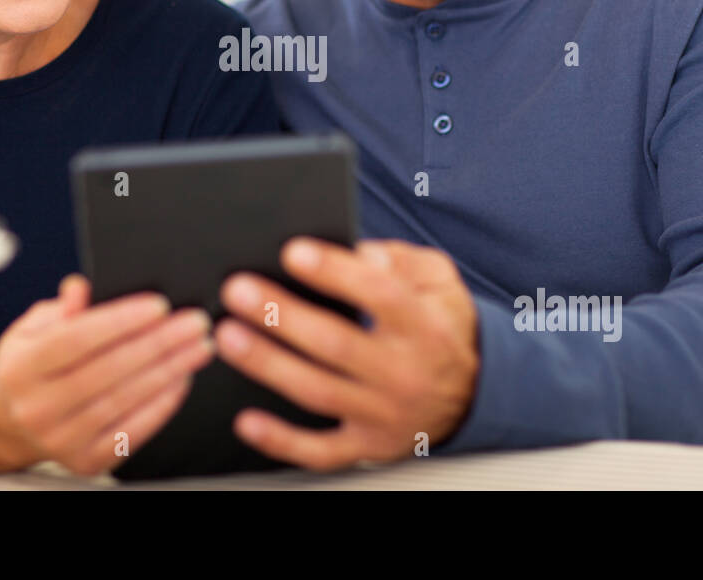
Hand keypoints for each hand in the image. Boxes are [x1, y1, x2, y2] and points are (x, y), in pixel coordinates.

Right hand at [0, 273, 212, 476]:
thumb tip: (83, 289)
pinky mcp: (87, 461)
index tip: (161, 305)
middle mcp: (36, 408)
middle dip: (158, 343)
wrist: (17, 421)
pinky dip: (162, 405)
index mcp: (21, 368)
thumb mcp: (36, 326)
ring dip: (169, 371)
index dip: (121, 321)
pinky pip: (132, 431)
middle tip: (196, 323)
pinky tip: (182, 379)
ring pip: (124, 401)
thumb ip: (63, 306)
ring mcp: (61, 440)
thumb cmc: (35, 363)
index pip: (76, 339)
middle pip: (107, 370)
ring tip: (199, 347)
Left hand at [215, 238, 478, 470]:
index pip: (379, 294)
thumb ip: (403, 260)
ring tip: (228, 337)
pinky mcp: (367, 446)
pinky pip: (321, 451)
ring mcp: (384, 414)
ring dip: (269, 365)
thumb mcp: (440, 282)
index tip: (292, 251)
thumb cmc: (441, 327)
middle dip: (282, 316)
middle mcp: (404, 372)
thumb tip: (363, 251)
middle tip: (238, 290)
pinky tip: (246, 421)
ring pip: (319, 392)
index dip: (334, 272)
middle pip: (337, 343)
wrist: (474, 394)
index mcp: (423, 326)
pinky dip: (281, 441)